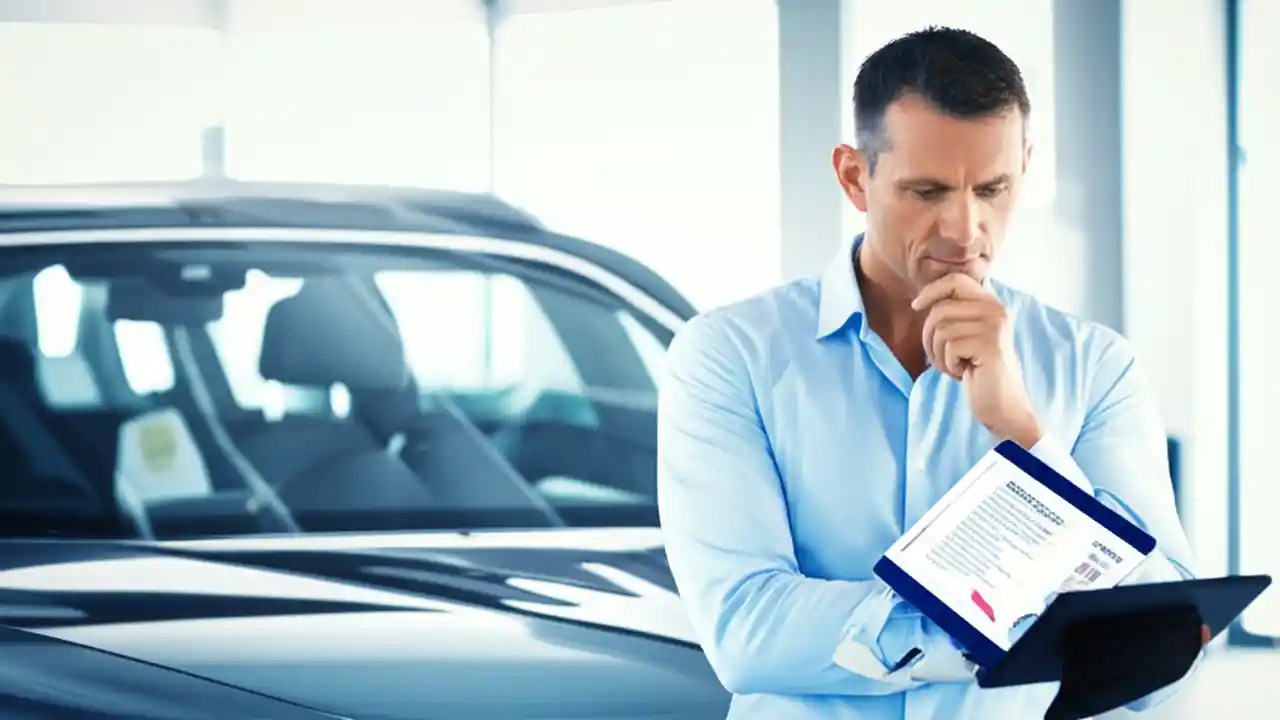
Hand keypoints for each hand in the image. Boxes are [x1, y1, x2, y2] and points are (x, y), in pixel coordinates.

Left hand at [911, 274, 1040, 447]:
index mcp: (991, 303)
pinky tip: (964, 373)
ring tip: (956, 366)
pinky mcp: (989, 344)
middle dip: (930, 337)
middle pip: (940, 309)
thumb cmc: (979, 371)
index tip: (916, 306)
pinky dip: (948, 364)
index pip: (955, 280)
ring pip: (940, 329)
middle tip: (943, 357)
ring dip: (939, 354)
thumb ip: (953, 315)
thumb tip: (921, 300)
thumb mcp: (965, 336)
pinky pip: (948, 346)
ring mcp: (994, 326)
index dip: (931, 290)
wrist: (1003, 405)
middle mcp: (996, 309)